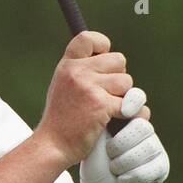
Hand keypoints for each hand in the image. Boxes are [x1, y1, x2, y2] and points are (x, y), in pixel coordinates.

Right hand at [35, 30, 142, 167]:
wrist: (52, 144)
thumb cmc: (61, 118)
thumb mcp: (63, 85)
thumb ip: (83, 70)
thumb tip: (115, 62)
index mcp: (67, 64)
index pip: (88, 38)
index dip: (103, 45)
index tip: (103, 60)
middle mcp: (77, 71)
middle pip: (118, 59)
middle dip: (118, 76)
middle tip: (107, 93)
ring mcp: (89, 87)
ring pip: (127, 82)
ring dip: (124, 97)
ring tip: (108, 109)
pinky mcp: (101, 105)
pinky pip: (130, 104)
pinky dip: (129, 114)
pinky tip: (116, 120)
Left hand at [80, 86, 169, 182]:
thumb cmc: (94, 162)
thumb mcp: (92, 135)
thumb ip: (98, 112)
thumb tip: (97, 86)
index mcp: (126, 117)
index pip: (136, 99)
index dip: (133, 101)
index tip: (124, 110)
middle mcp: (143, 129)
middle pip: (142, 125)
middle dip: (123, 143)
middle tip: (110, 154)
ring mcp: (155, 147)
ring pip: (149, 146)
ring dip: (126, 161)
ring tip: (113, 169)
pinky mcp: (162, 166)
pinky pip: (154, 166)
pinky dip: (135, 176)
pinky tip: (123, 181)